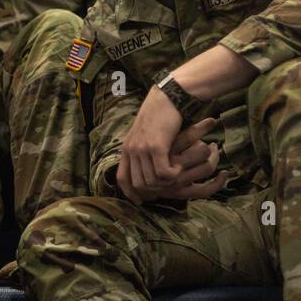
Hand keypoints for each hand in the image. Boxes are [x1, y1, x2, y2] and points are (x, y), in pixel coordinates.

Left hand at [117, 84, 185, 199]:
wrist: (167, 98)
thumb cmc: (159, 117)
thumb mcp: (143, 135)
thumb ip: (140, 151)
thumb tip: (142, 169)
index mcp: (126, 149)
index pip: (122, 179)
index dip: (130, 193)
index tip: (141, 202)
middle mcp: (131, 151)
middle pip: (139, 184)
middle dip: (154, 190)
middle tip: (167, 186)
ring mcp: (142, 149)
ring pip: (152, 181)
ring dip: (166, 182)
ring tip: (176, 172)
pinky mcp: (156, 147)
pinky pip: (164, 173)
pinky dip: (173, 175)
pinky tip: (179, 167)